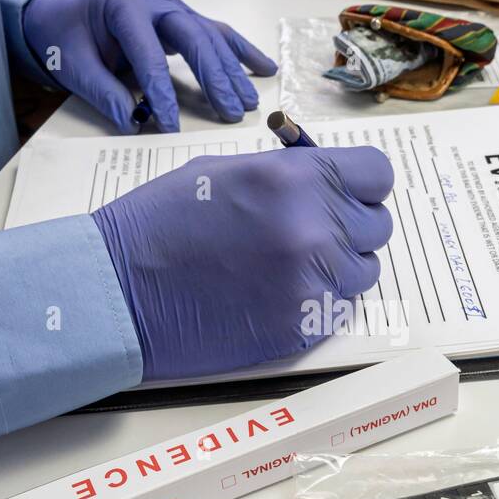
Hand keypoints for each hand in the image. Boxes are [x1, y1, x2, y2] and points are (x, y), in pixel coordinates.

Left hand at [23, 0, 276, 132]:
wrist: (61, 7)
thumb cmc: (65, 32)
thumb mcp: (72, 63)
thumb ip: (102, 92)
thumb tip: (132, 123)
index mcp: (121, 1)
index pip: (148, 52)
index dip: (160, 91)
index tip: (170, 125)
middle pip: (193, 35)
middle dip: (214, 77)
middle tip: (230, 112)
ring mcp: (170, 2)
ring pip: (210, 34)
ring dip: (233, 70)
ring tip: (248, 103)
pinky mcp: (180, 14)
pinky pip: (215, 31)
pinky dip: (240, 51)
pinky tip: (264, 68)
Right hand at [92, 147, 394, 379]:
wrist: (121, 292)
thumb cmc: (162, 224)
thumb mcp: (227, 171)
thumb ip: (291, 174)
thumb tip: (329, 182)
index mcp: (297, 179)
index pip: (378, 175)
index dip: (361, 184)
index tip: (345, 193)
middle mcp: (315, 229)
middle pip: (376, 225)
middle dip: (349, 226)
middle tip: (309, 231)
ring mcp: (312, 282)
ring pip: (363, 271)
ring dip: (338, 267)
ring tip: (288, 265)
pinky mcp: (303, 326)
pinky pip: (337, 308)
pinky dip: (316, 300)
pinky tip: (274, 293)